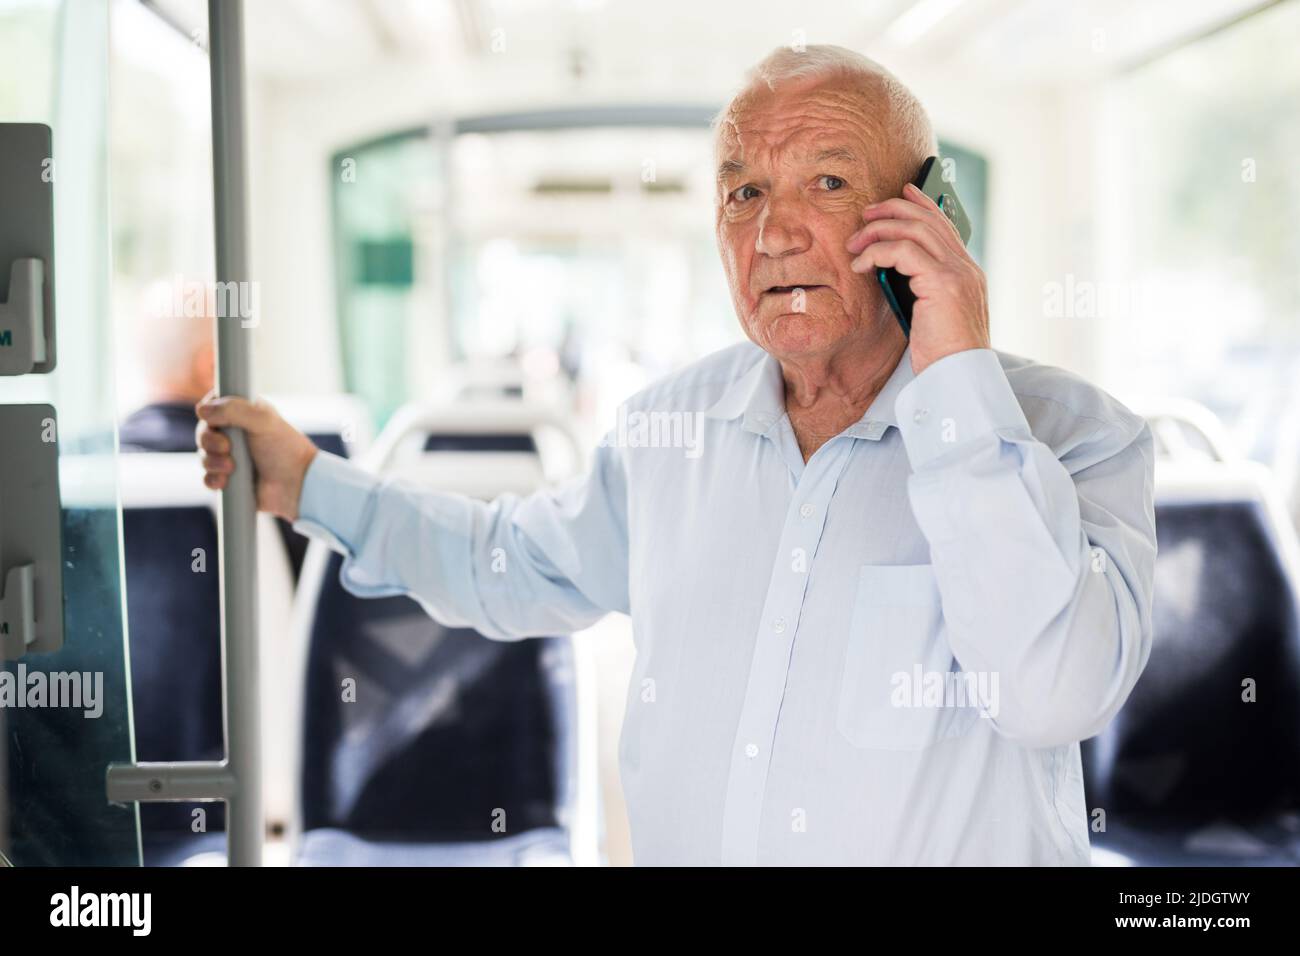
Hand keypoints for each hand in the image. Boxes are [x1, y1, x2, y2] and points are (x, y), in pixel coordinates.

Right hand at [195, 391, 318, 520]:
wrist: (297, 485)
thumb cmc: (285, 449)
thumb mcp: (264, 421)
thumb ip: (234, 409)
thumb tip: (202, 411)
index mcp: (242, 413)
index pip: (212, 406)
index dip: (208, 412)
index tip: (215, 419)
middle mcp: (234, 433)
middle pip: (203, 432)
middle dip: (208, 440)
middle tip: (226, 447)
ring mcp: (230, 456)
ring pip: (203, 456)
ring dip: (212, 461)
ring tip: (232, 467)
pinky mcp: (229, 479)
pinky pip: (207, 478)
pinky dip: (213, 480)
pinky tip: (225, 481)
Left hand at [845, 182, 989, 374]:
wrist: (959, 378)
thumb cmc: (941, 357)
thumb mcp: (930, 317)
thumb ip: (921, 290)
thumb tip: (890, 271)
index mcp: (966, 274)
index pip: (943, 226)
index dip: (921, 204)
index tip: (900, 192)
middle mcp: (966, 268)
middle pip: (927, 219)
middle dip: (891, 211)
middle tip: (864, 217)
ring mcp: (957, 273)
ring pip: (914, 229)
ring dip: (878, 230)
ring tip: (854, 243)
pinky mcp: (943, 283)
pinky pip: (903, 250)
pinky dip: (877, 252)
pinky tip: (860, 264)